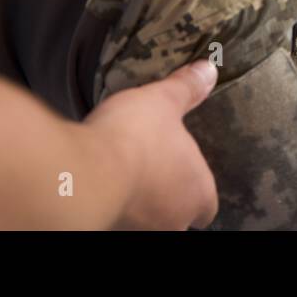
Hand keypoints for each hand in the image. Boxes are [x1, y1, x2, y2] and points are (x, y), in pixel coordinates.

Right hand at [84, 60, 219, 229]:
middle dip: (168, 194)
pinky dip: (116, 202)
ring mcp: (143, 227)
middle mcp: (176, 218)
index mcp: (198, 190)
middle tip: (153, 168)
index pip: (208, 206)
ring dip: (142, 199)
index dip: (198, 189)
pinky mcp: (112, 227)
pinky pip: (121, 218)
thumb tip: (208, 69)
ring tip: (126, 171)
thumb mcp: (164, 100)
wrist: (87, 170)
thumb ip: (188, 88)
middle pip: (180, 214)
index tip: (185, 171)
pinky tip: (105, 180)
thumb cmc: (135, 136)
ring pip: (149, 218)